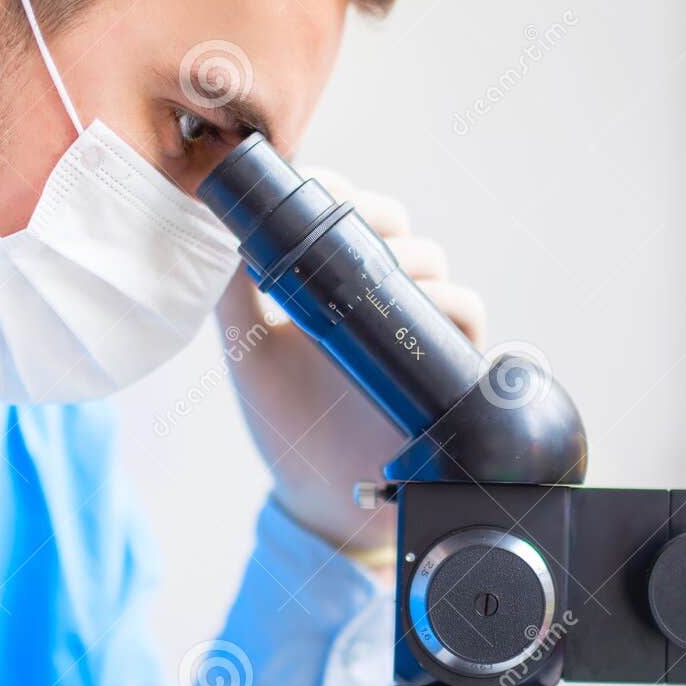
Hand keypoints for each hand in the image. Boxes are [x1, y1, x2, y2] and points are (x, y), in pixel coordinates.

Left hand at [217, 169, 485, 552]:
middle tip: (354, 228)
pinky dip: (451, 304)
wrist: (322, 498)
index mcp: (326, 281)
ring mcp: (412, 326)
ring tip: (382, 276)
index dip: (333, 188)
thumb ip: (233, 294)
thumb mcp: (249, 353)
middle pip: (395, 226)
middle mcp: (374, 296)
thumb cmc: (286, 423)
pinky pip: (465, 316)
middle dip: (378, 215)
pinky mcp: (447, 361)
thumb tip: (220, 229)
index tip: (315, 186)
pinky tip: (424, 310)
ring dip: (412, 258)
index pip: (340, 211)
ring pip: (432, 263)